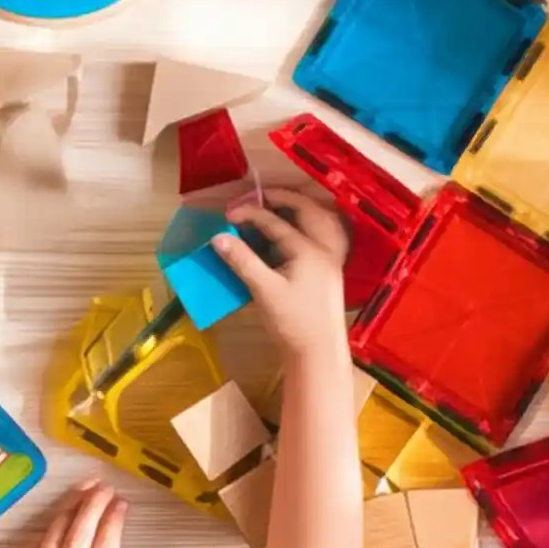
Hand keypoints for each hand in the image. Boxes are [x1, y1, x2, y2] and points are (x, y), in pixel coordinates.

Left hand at [20, 479, 126, 547]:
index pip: (104, 546)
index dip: (114, 521)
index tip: (121, 502)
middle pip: (78, 535)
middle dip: (93, 506)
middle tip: (104, 487)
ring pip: (51, 538)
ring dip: (67, 513)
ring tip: (80, 494)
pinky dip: (37, 539)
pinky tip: (47, 529)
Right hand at [214, 188, 348, 355]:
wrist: (319, 352)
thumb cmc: (292, 322)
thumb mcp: (264, 291)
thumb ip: (242, 261)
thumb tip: (217, 237)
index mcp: (309, 249)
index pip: (275, 222)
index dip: (249, 214)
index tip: (227, 214)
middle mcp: (324, 247)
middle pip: (306, 209)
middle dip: (282, 198)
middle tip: (260, 195)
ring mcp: (331, 258)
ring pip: (321, 220)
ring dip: (301, 208)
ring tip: (281, 204)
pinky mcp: (331, 270)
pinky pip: (325, 234)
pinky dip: (311, 224)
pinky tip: (299, 229)